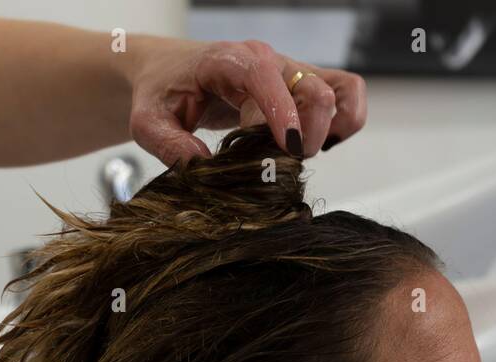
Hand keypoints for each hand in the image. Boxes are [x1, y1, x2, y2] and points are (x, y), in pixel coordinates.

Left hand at [127, 37, 366, 165]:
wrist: (171, 73)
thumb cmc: (162, 93)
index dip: (282, 116)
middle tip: (274, 165)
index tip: (284, 152)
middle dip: (303, 139)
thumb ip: (168, 144)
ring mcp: (291, 72)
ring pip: (336, 95)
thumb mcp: (147, 121)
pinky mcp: (305, 85)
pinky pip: (348, 92)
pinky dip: (346, 121)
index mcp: (231, 61)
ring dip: (324, 134)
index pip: (267, 80)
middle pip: (313, 94)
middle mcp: (270, 62)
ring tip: (293, 154)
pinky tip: (318, 143)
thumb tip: (203, 166)